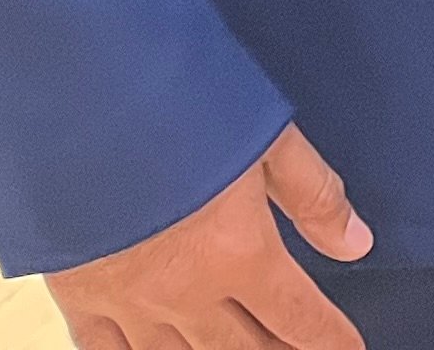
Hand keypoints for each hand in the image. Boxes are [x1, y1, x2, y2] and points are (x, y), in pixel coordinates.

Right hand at [46, 123, 371, 349]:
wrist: (78, 107)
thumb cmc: (176, 108)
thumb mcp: (269, 137)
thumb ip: (313, 195)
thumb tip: (355, 241)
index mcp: (240, 254)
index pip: (298, 314)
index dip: (328, 337)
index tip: (349, 349)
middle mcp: (185, 290)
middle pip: (241, 348)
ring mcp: (127, 300)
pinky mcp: (77, 293)